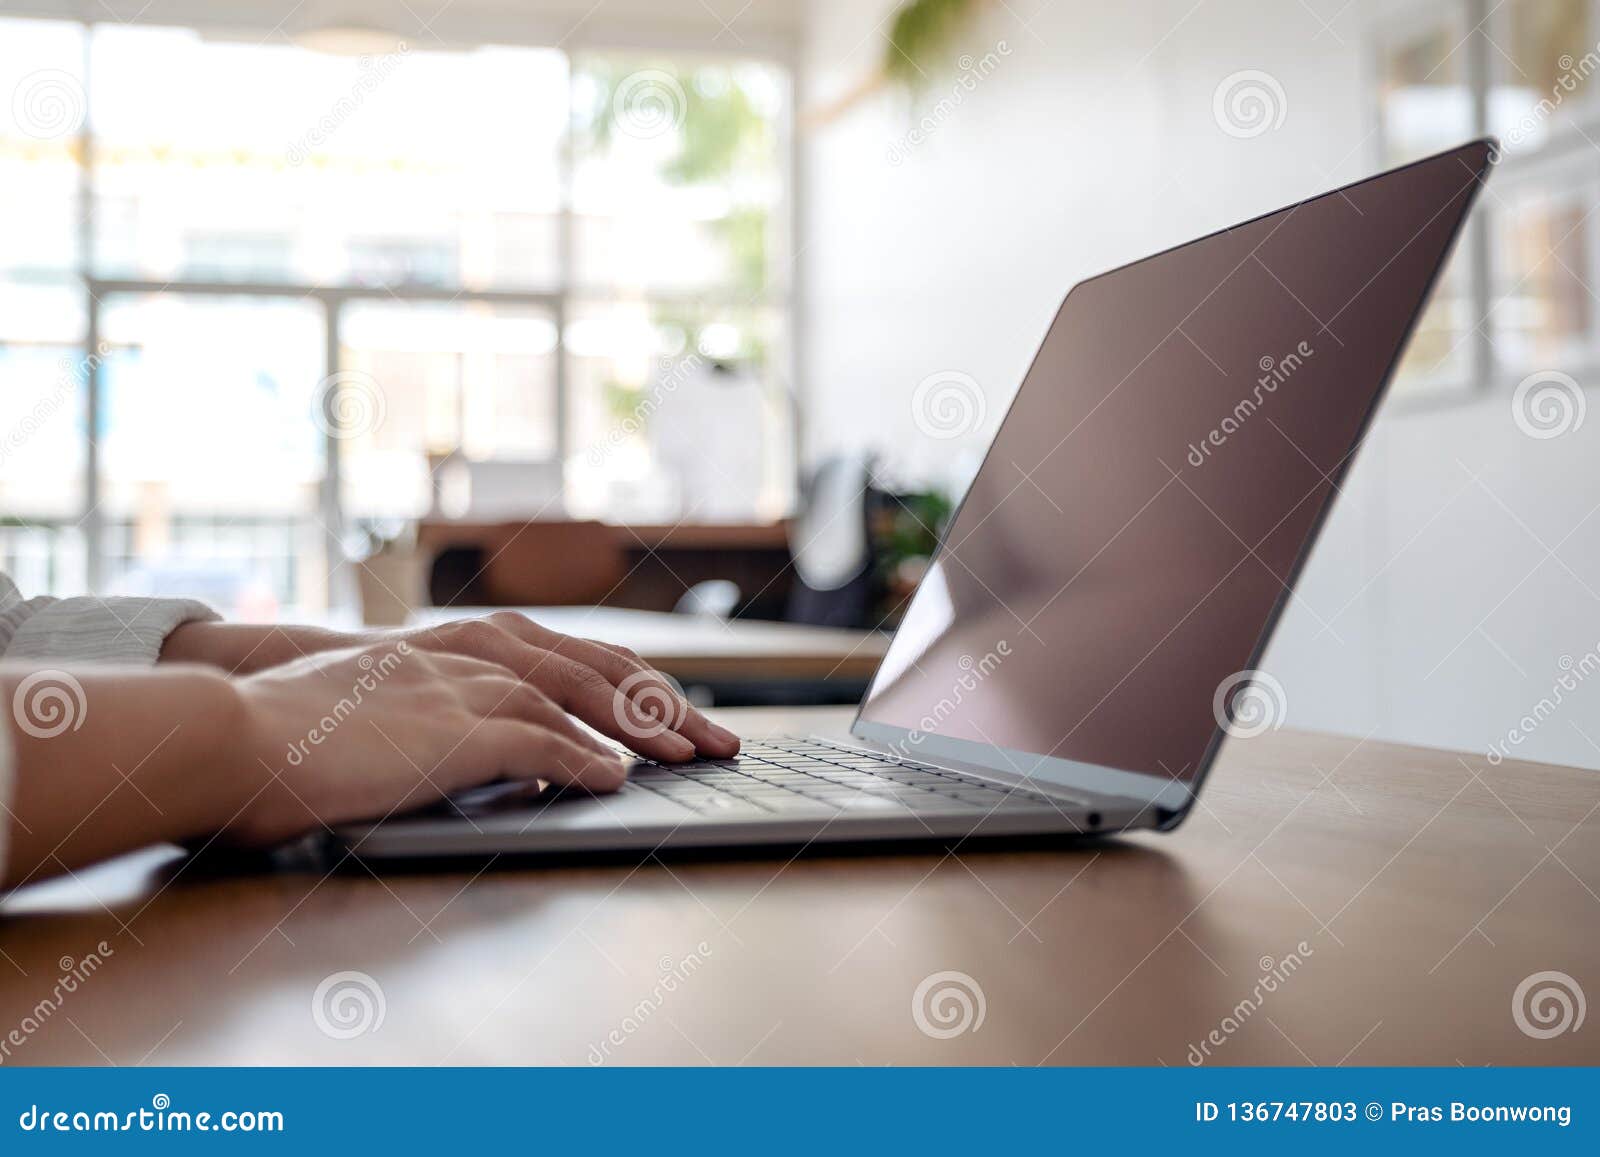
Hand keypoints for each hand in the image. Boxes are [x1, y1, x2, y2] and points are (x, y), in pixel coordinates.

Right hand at [164, 612, 740, 762]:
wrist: (238, 731)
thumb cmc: (308, 732)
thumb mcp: (401, 712)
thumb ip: (469, 724)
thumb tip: (539, 765)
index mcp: (467, 643)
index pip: (580, 657)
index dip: (641, 685)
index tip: (683, 714)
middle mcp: (477, 651)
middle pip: (600, 671)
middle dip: (668, 706)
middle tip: (720, 739)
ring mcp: (467, 684)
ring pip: (585, 700)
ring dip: (646, 733)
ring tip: (692, 759)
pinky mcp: (453, 727)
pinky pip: (541, 743)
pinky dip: (586, 762)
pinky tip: (616, 781)